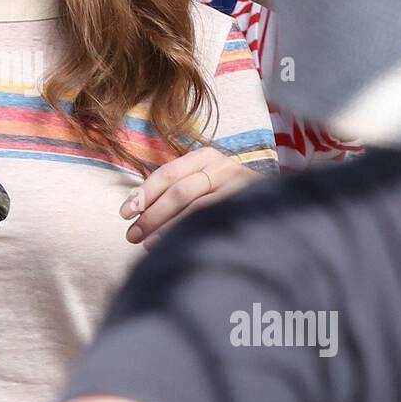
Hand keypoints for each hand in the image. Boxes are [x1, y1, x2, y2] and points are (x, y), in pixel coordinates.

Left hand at [120, 148, 259, 249]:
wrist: (276, 202)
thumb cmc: (228, 193)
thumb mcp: (203, 181)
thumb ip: (175, 189)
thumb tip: (137, 212)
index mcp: (205, 156)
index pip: (167, 174)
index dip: (143, 194)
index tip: (124, 213)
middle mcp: (222, 166)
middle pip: (178, 191)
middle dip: (151, 215)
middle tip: (132, 235)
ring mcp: (237, 185)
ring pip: (195, 207)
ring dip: (167, 227)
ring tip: (147, 244)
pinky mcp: (247, 204)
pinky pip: (214, 218)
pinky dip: (190, 231)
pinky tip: (176, 243)